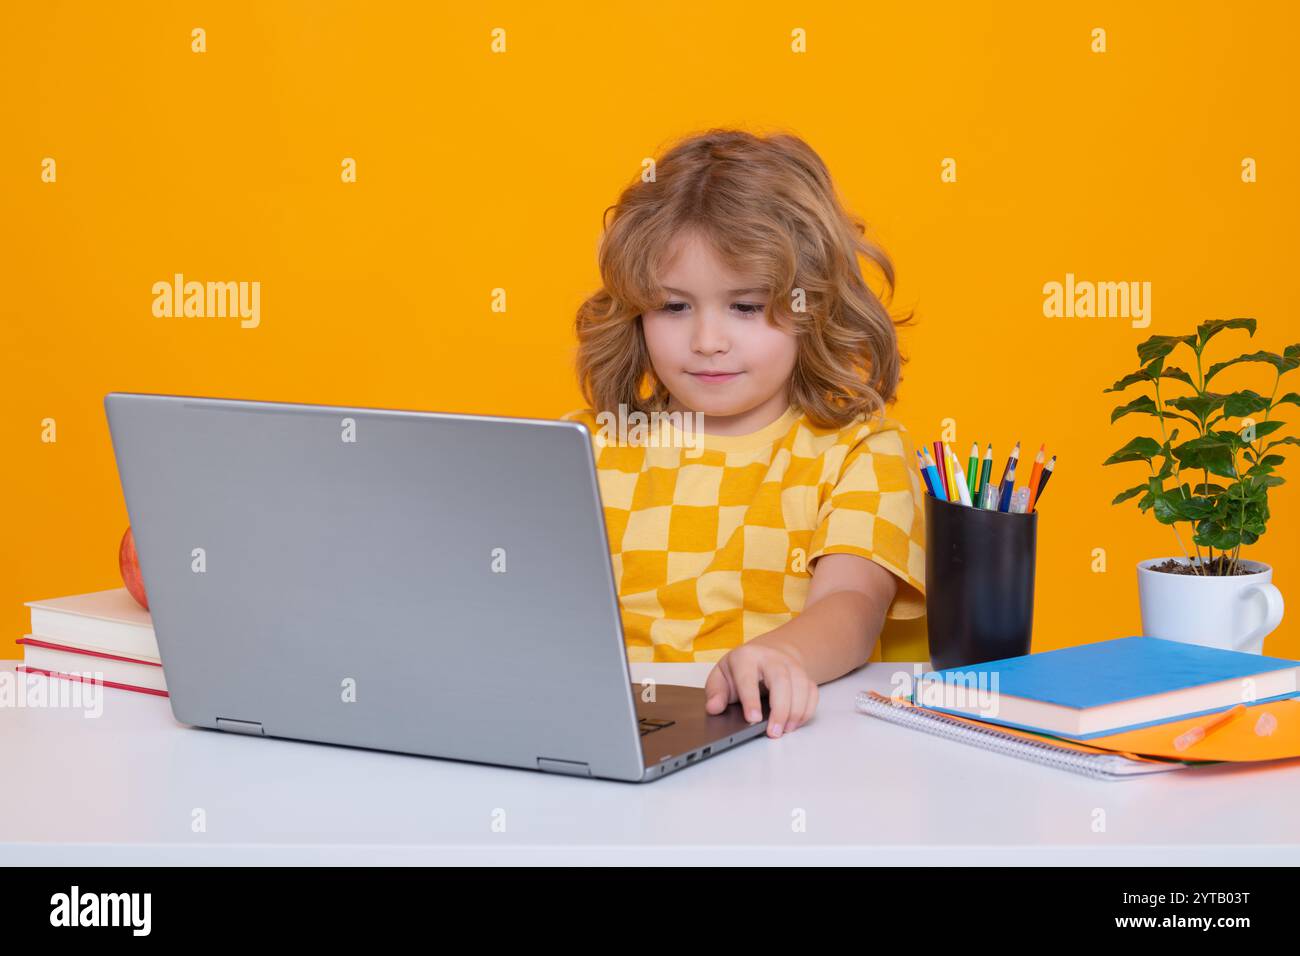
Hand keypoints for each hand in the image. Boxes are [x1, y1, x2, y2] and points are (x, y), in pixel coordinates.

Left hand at [704, 641, 818, 737]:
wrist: (765, 653)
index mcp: (746, 657)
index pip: (748, 678)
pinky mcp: (804, 675)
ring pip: (801, 685)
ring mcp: (791, 665)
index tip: (752, 720)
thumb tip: (714, 708)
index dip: (751, 700)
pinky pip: (812, 692)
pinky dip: (807, 710)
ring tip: (785, 730)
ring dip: (796, 711)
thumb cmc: (741, 669)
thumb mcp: (721, 676)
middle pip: (781, 680)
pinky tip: (795, 723)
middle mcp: (771, 658)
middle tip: (773, 732)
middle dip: (780, 709)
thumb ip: (715, 692)